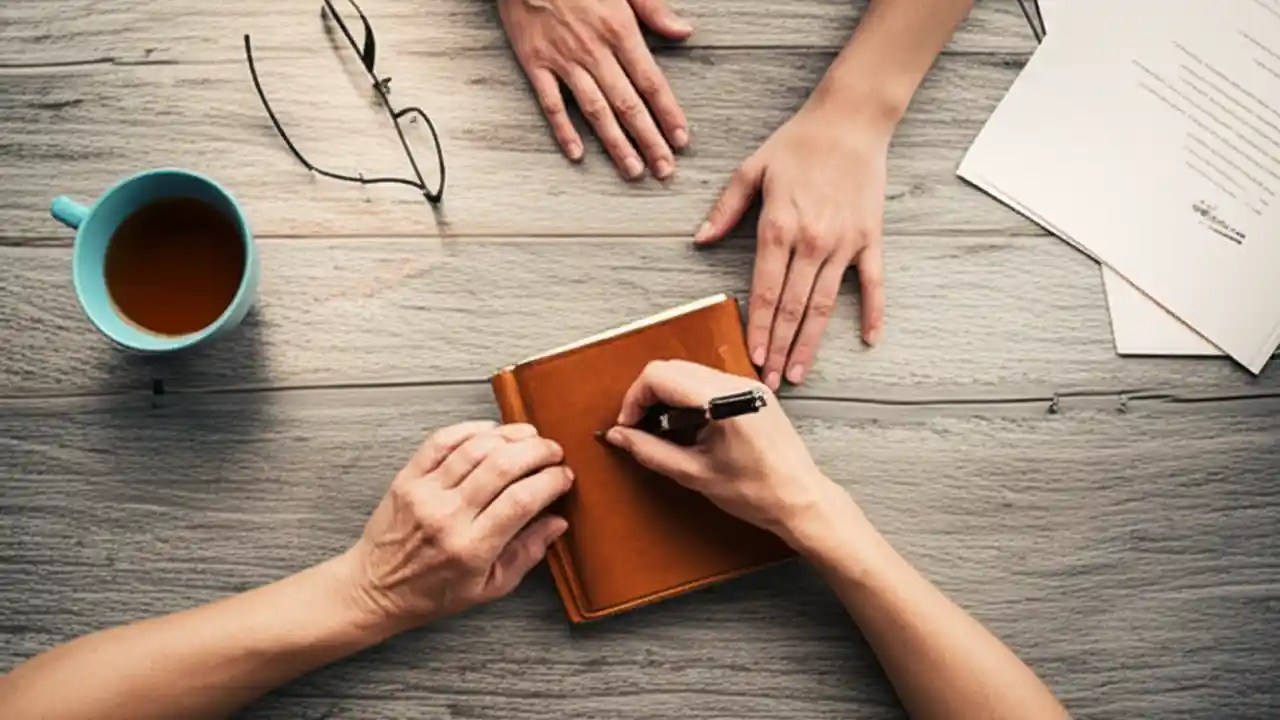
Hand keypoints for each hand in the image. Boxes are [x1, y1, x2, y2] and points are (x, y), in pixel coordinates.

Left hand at [345, 421, 573, 627]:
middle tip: (553, 451)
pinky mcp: (407, 478)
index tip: (564, 476)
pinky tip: (491, 431)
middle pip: (502, 466)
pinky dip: (470, 429)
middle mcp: (447, 516)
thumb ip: (527, 554)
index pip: (522, 500)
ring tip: (529, 436)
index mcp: (472, 547)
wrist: (375, 588)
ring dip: (510, 435)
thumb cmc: (432, 592)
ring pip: (475, 448)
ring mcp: (425, 493)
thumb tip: (557, 521)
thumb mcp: (489, 588)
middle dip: (538, 451)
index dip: (550, 481)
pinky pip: (441, 441)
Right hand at [498, 0, 691, 179]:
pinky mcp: (534, 63)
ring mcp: (563, 60)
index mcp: (619, 30)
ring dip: (616, 144)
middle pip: (628, 105)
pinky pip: (551, 103)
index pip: (651, 82)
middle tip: (664, 170)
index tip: (681, 140)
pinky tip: (577, 154)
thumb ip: (654, 9)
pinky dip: (564, 130)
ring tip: (633, 171)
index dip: (668, 114)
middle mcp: (594, 51)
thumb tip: (683, 31)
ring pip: (595, 110)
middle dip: (649, 140)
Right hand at [603, 360, 854, 549]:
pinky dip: (688, 398)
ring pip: (688, 372)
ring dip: (667, 396)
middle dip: (647, 396)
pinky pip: (708, 382)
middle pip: (672, 369)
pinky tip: (688, 427)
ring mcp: (748, 384)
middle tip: (639, 429)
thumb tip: (619, 436)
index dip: (634, 399)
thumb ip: (651, 451)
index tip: (628, 425)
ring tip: (664, 432)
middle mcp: (738, 384)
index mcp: (725, 401)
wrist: (801, 499)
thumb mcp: (695, 475)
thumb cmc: (758, 493)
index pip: (660, 376)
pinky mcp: (753, 392)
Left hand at [694, 101, 893, 389]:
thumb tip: (701, 240)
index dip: (758, 328)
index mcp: (778, 227)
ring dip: (810, 343)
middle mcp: (812, 242)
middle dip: (778, 348)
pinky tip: (868, 340)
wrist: (850, 121)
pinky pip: (872, 284)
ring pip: (824, 305)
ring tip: (798, 372)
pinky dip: (872, 313)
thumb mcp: (751, 169)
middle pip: (792, 308)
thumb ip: (725, 209)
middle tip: (769, 382)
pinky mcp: (870, 240)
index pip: (765, 291)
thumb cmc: (798, 143)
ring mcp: (844, 244)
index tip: (751, 356)